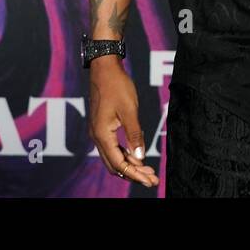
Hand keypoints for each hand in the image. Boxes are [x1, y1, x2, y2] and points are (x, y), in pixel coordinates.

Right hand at [88, 57, 157, 187]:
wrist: (104, 69)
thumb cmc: (117, 86)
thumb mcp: (130, 110)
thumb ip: (134, 134)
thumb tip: (140, 157)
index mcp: (101, 135)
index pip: (119, 163)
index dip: (135, 174)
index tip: (150, 180)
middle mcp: (97, 137)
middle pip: (114, 164)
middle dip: (134, 174)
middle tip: (152, 180)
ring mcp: (98, 133)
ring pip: (113, 158)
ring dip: (130, 166)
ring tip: (148, 172)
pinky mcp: (102, 127)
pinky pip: (113, 148)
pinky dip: (125, 155)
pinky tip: (137, 158)